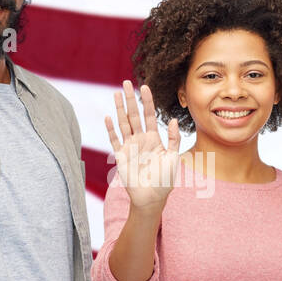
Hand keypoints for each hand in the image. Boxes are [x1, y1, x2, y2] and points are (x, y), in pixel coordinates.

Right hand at [104, 81, 180, 212]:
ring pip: (123, 123)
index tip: (144, 86)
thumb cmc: (165, 180)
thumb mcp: (173, 158)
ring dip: (119, 108)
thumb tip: (172, 120)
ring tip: (116, 94)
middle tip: (126, 83)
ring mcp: (129, 146)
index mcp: (154, 139)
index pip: (149, 115)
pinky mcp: (120, 156)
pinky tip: (108, 117)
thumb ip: (173, 139)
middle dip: (130, 99)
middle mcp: (140, 140)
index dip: (147, 101)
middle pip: (134, 115)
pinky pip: (114, 140)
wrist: (151, 198)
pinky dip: (111, 129)